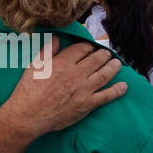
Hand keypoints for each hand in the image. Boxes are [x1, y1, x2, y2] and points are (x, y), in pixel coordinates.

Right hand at [5, 38, 125, 136]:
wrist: (30, 113)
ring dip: (113, 68)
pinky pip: (106, 96)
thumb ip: (47, 51)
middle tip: (107, 53)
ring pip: (104, 75)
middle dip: (104, 54)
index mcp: (63, 62)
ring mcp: (84, 89)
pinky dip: (117, 90)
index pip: (82, 49)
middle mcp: (76, 74)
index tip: (91, 46)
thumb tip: (57, 38)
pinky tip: (123, 86)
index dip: (89, 46)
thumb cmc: (29, 89)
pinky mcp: (87, 104)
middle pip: (96, 60)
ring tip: (117, 63)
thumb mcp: (34, 65)